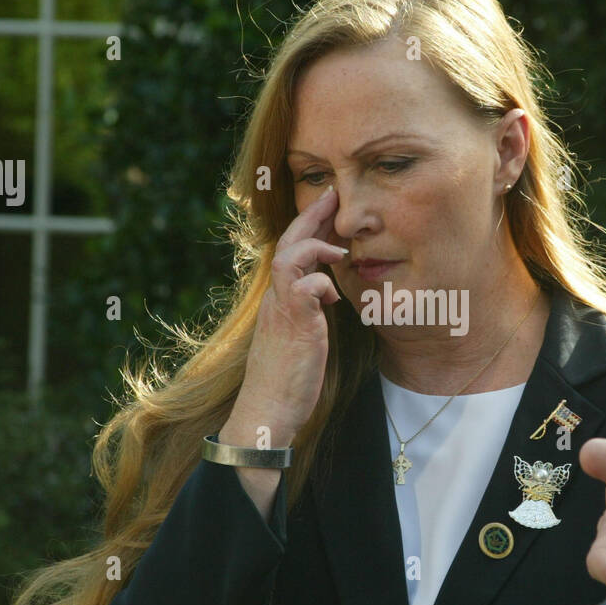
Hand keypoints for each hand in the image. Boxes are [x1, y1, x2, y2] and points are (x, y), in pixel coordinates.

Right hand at [228, 184, 347, 444]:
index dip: (307, 226)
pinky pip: (305, 288)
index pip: (290, 250)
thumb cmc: (285, 379)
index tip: (326, 206)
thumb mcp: (300, 334)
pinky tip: (334, 292)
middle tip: (332, 193)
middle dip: (311, 215)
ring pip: (288, 257)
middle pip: (288, 243)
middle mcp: (276, 299)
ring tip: (338, 247)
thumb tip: (329, 290)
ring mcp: (282, 311)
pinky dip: (322, 282)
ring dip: (314, 244)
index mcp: (278, 299)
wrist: (267, 411)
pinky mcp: (295, 326)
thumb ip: (310, 308)